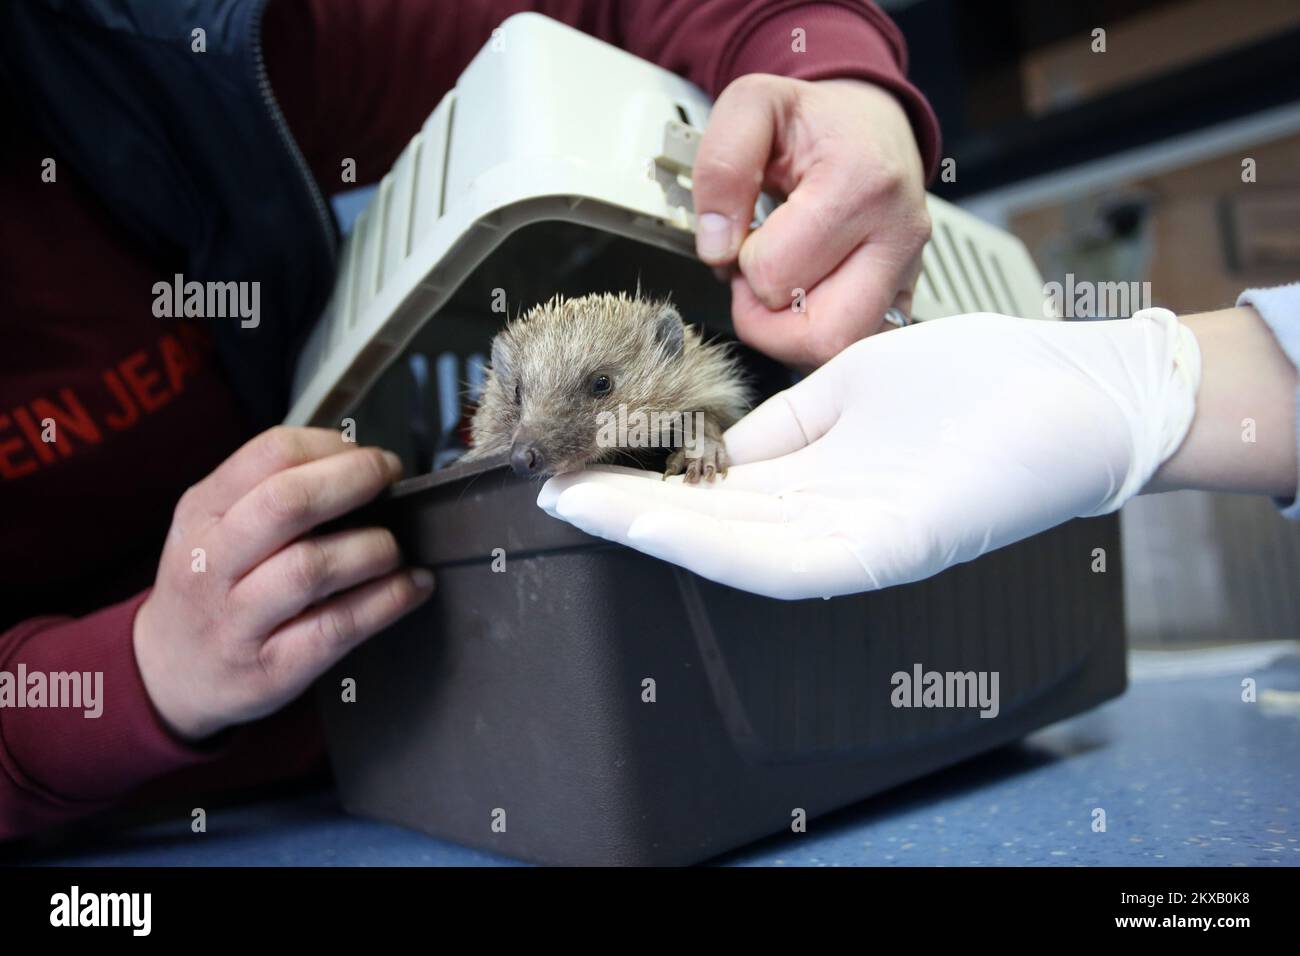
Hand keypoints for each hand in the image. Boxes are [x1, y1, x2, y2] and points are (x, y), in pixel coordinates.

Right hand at [134, 427, 432, 739]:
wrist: (165, 675)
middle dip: (354, 481)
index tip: (368, 457)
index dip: (332, 448)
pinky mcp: (271, 669)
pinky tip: (411, 587)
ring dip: (372, 548)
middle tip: (390, 482)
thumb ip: (270, 492)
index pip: (269, 455)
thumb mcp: (214, 526)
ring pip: (312, 568)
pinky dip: (386, 602)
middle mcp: (211, 563)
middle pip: (288, 504)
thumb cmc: (211, 587)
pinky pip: (336, 627)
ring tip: (394, 548)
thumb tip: (360, 465)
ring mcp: (237, 620)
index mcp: (201, 512)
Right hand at [537, 310, 1200, 599]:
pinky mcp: (894, 550)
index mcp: (824, 487)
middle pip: (716, 533)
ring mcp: (862, 542)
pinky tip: (661, 520)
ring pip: (737, 554)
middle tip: (559, 494)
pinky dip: (716, 542)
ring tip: (588, 505)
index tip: (583, 470)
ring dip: (657, 532)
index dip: (646, 488)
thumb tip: (710, 455)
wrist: (1077, 386)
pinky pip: (788, 558)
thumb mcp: (851, 391)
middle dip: (633, 516)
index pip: (717, 499)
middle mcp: (833, 525)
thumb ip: (781, 432)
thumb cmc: (979, 381)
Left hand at [694, 74, 930, 368]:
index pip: (775, 275)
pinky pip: (855, 348)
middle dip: (767, 316)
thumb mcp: (753, 106)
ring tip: (781, 286)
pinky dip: (817, 335)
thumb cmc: (816, 121)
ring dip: (790, 332)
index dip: (742, 261)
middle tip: (759, 274)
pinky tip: (807, 299)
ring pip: (838, 350)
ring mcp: (907, 273)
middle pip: (819, 334)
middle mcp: (898, 235)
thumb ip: (721, 165)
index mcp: (861, 183)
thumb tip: (717, 245)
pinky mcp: (905, 298)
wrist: (871, 123)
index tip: (748, 233)